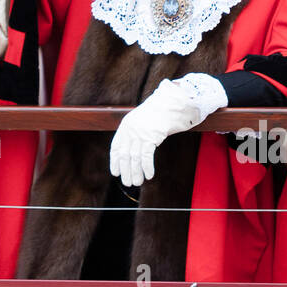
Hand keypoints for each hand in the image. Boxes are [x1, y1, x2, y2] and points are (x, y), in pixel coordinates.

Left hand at [109, 74, 227, 186]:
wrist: (172, 103)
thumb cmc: (159, 113)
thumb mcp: (142, 121)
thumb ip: (135, 134)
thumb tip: (132, 154)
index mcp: (125, 125)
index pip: (116, 147)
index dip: (115, 161)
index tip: (116, 173)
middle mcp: (130, 129)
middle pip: (125, 155)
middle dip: (126, 171)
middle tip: (129, 183)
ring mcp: (140, 132)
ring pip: (134, 158)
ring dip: (136, 172)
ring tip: (138, 182)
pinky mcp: (151, 136)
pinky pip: (146, 156)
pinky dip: (147, 167)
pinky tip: (149, 175)